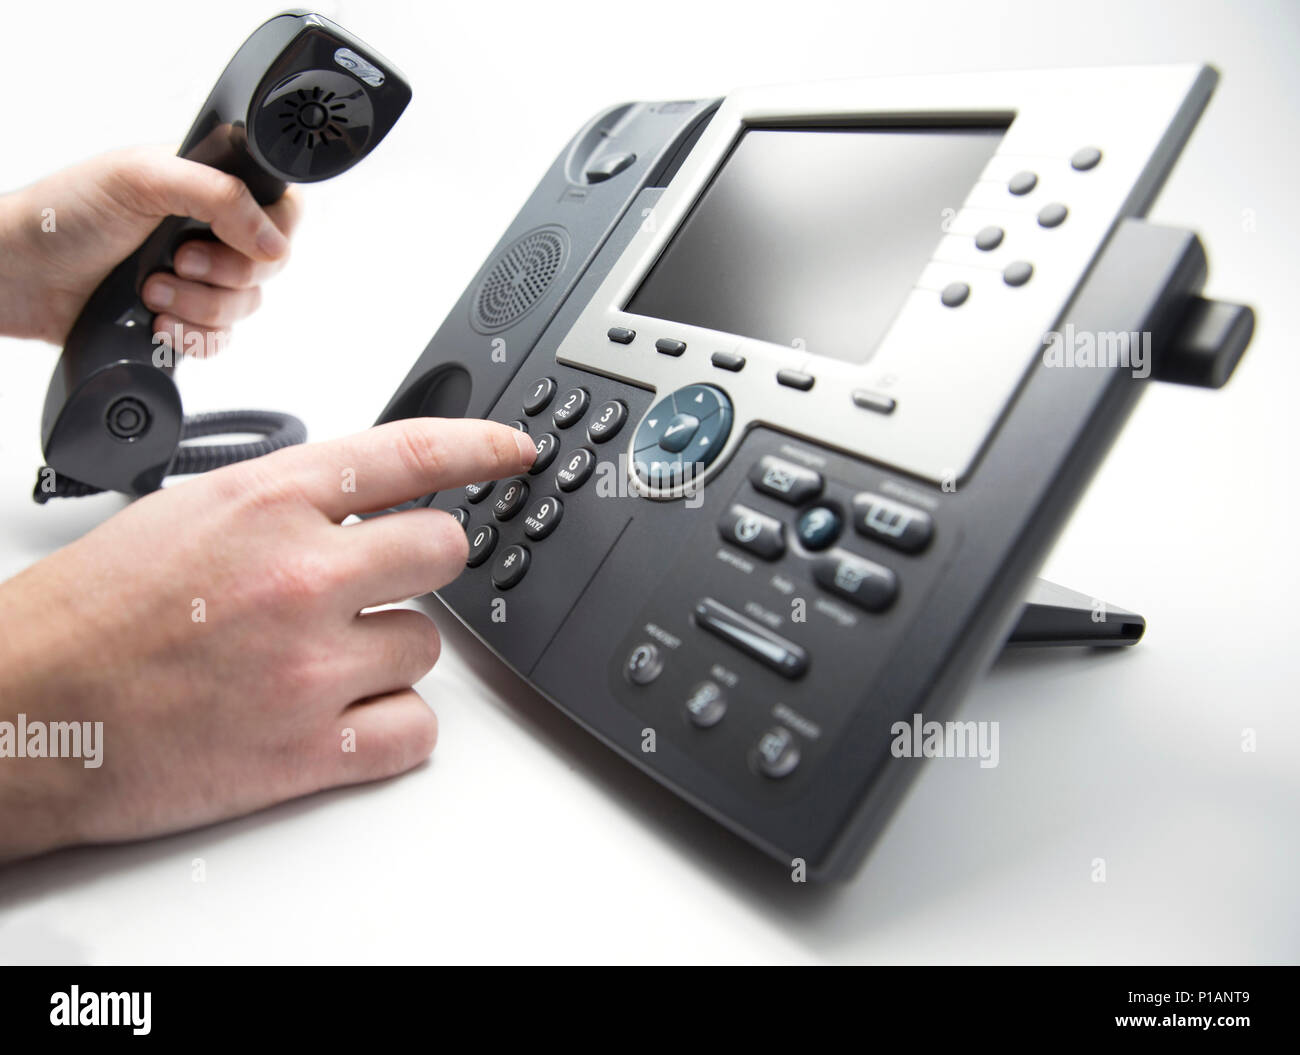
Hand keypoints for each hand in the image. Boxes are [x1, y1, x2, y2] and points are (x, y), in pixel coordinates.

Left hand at [0, 145, 300, 346]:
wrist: (16, 273)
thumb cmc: (64, 214)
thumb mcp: (141, 179)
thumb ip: (218, 196)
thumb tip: (274, 242)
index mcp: (208, 187)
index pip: (281, 209)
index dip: (272, 232)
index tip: (238, 240)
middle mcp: (210, 233)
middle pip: (268, 267)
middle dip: (224, 274)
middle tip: (178, 261)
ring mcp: (198, 280)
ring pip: (245, 308)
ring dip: (199, 306)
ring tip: (150, 291)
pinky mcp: (181, 319)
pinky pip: (221, 341)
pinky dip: (193, 336)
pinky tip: (157, 322)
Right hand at [0, 417, 535, 861]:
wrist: (23, 710)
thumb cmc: (91, 613)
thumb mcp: (189, 513)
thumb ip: (288, 501)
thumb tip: (367, 500)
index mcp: (266, 503)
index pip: (410, 453)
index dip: (480, 445)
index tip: (514, 451)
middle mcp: (300, 576)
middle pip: (444, 550)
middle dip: (416, 566)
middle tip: (369, 588)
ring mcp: (309, 667)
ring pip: (428, 647)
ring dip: (387, 654)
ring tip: (312, 663)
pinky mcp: (307, 752)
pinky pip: (416, 731)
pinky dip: (390, 729)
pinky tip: (338, 718)